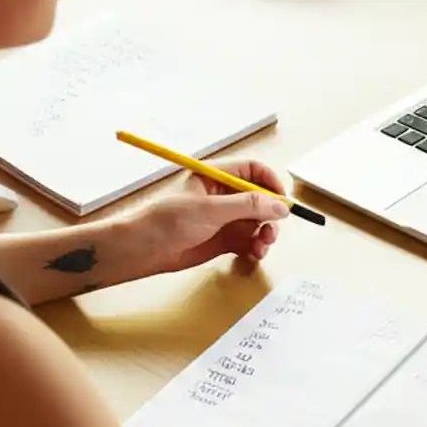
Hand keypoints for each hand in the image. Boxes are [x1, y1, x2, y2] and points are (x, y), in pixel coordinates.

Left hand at [134, 160, 291, 274]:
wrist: (144, 250)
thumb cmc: (169, 220)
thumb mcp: (212, 209)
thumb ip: (249, 206)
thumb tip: (281, 206)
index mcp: (217, 177)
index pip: (253, 171)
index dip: (270, 184)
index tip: (282, 201)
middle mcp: (224, 196)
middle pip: (260, 200)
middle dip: (270, 216)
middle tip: (270, 232)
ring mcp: (224, 219)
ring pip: (257, 223)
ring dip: (265, 235)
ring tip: (261, 247)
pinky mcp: (223, 240)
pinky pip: (249, 242)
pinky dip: (255, 249)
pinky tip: (253, 255)